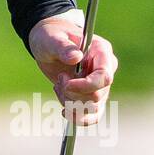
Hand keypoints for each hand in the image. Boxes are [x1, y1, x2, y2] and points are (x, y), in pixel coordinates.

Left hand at [28, 9, 117, 128]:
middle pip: (97, 95)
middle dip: (73, 93)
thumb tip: (76, 57)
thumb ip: (63, 47)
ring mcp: (100, 84)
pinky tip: (65, 111)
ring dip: (70, 102)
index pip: (104, 77)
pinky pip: (93, 115)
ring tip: (58, 86)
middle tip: (59, 79)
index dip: (86, 86)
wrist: (48, 43)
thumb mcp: (51, 39)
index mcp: (101, 51)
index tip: (65, 84)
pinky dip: (79, 117)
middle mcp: (106, 69)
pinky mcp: (91, 95)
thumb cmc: (50, 36)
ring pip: (93, 107)